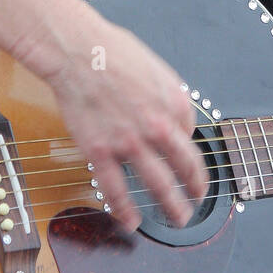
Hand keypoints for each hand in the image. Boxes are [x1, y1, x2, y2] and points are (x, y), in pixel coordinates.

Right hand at [17, 0, 209, 233]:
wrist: (76, 50)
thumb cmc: (113, 52)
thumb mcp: (158, 70)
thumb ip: (172, 101)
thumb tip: (179, 126)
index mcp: (174, 103)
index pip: (191, 142)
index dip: (196, 164)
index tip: (196, 176)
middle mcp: (157, 125)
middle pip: (183, 168)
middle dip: (193, 192)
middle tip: (195, 204)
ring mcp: (129, 141)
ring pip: (157, 184)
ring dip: (171, 206)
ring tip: (177, 218)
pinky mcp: (99, 150)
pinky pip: (115, 187)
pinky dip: (124, 209)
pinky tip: (131, 221)